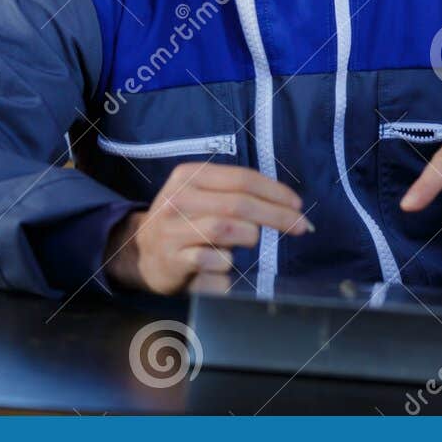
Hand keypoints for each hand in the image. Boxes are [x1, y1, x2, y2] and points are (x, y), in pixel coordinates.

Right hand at [104, 163, 312, 293]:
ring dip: (250, 238)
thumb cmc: (185, 221)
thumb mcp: (203, 195)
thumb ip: (238, 193)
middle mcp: (179, 199)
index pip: (243, 179)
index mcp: (190, 175)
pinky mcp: (173, 260)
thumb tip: (289, 204)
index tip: (298, 205)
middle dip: (278, 216)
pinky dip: (229, 266)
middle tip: (301, 227)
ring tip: (250, 241)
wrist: (139, 252)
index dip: (276, 192)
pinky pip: (215, 261)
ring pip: (229, 230)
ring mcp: (173, 230)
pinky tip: (226, 266)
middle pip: (240, 205)